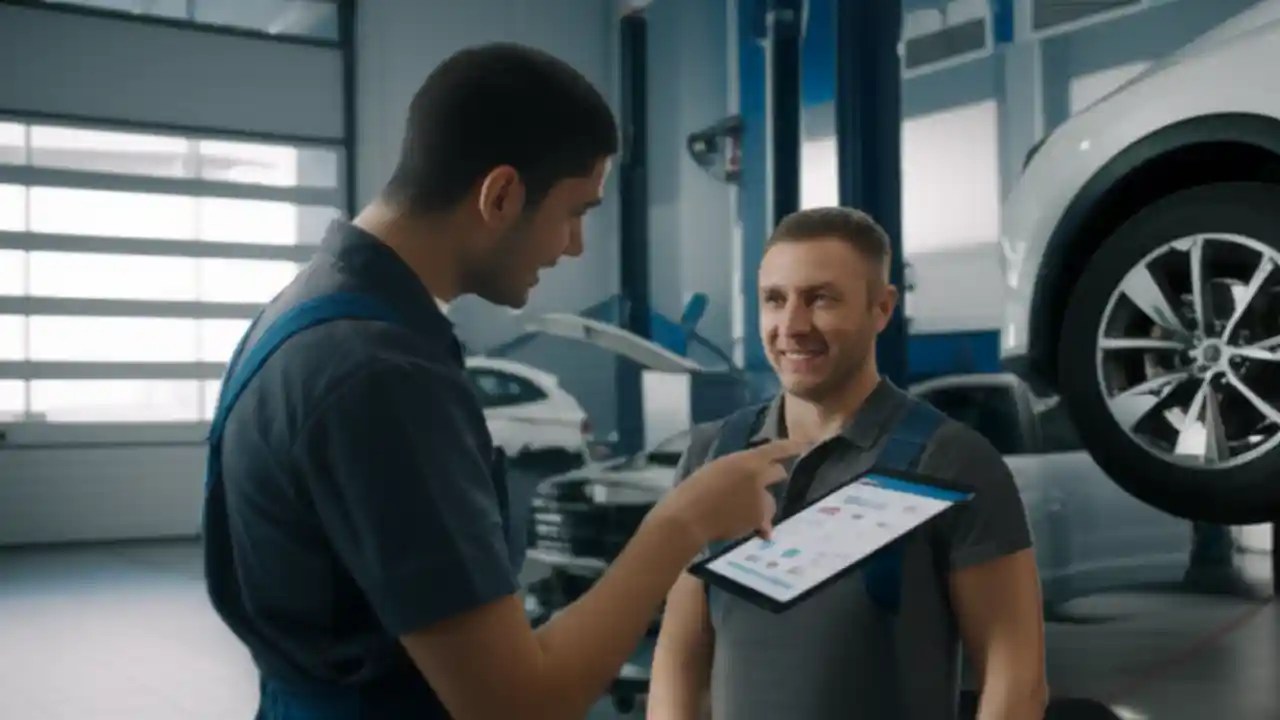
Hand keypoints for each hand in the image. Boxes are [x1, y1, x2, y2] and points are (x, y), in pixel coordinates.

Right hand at [655, 439, 807, 545]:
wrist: (689, 518)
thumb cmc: (692, 491)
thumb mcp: (716, 470)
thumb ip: (737, 472)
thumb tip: (749, 481)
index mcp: (745, 459)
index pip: (775, 449)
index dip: (790, 446)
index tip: (804, 444)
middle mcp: (758, 476)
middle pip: (778, 472)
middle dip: (772, 478)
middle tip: (758, 486)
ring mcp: (761, 498)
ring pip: (770, 501)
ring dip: (762, 506)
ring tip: (738, 514)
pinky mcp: (759, 519)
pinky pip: (765, 522)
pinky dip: (759, 526)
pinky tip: (749, 531)